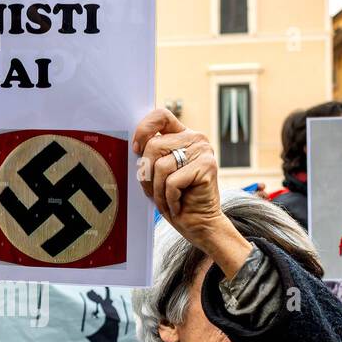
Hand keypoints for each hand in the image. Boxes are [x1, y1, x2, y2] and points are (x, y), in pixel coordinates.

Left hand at [133, 108, 251, 279]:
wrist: (199, 225)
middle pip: (154, 145)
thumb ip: (149, 157)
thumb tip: (134, 146)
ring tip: (169, 200)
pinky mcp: (207, 166)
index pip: (160, 116)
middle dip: (147, 174)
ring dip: (158, 191)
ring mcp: (203, 151)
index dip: (144, 130)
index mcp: (182, 136)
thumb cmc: (176, 201)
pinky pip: (172, 181)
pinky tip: (179, 204)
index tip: (136, 149)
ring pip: (161, 165)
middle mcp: (195, 138)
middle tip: (156, 191)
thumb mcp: (156, 175)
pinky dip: (170, 198)